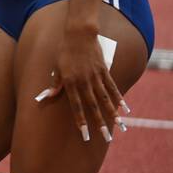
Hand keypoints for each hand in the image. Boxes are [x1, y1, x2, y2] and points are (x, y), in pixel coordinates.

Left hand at [35, 23, 124, 143]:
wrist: (79, 35)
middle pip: (92, 106)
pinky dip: (118, 98)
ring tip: (119, 126)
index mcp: (70, 82)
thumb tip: (48, 95)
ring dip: (112, 113)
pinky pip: (112, 87)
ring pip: (105, 99)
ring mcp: (95, 76)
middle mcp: (83, 81)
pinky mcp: (104, 70)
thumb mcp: (56, 67)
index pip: (76, 106)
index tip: (85, 134)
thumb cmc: (65, 51)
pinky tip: (124, 108)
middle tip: (104, 137)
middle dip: (98, 123)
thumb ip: (56, 83)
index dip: (80, 120)